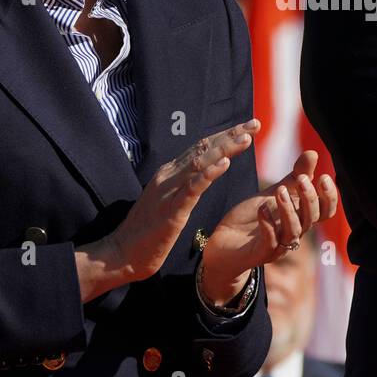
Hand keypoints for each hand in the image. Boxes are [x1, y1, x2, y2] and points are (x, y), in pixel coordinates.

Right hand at [81, 120, 261, 296]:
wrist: (122, 253)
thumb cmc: (146, 231)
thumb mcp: (167, 200)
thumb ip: (182, 185)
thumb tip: (200, 174)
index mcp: (169, 173)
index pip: (201, 148)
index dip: (225, 135)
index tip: (247, 126)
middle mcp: (169, 176)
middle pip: (204, 149)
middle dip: (231, 135)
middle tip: (255, 123)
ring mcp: (169, 191)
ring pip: (200, 163)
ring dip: (224, 149)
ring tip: (245, 138)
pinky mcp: (171, 211)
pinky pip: (192, 189)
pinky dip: (209, 174)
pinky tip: (224, 164)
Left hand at [199, 150, 339, 304]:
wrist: (223, 241)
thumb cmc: (252, 218)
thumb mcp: (273, 192)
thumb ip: (294, 177)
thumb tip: (313, 153)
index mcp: (300, 218)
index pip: (325, 212)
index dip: (329, 197)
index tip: (323, 177)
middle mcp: (293, 233)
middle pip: (312, 218)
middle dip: (309, 198)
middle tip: (301, 179)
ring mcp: (278, 245)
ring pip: (294, 231)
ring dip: (289, 209)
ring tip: (279, 191)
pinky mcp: (260, 254)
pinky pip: (270, 242)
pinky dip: (268, 225)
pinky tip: (262, 209)